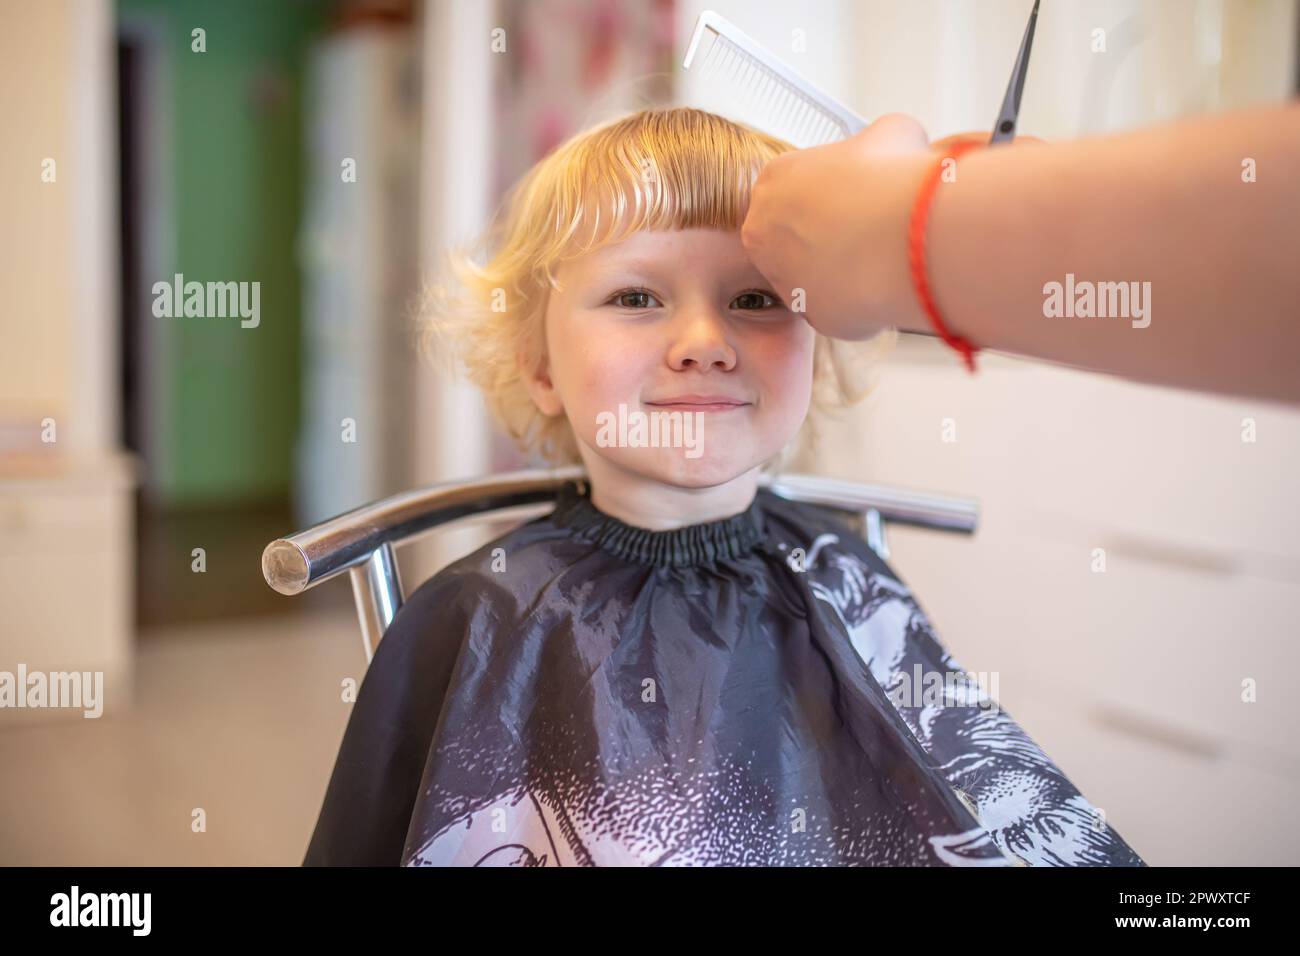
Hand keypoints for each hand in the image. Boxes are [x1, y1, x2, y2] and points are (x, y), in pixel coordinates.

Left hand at [741, 114, 1043, 340]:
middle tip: (866, 230)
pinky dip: (858, 299)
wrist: (909, 238)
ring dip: (839, 269)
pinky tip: (883, 282)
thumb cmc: (895, 182)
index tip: (854, 198)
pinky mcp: (808, 312)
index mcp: (775, 179)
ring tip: (880, 255)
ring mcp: (781, 276)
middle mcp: (765, 230)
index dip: (828, 196)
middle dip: (825, 236)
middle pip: (791, 236)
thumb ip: (875, 143)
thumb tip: (889, 149)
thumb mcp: (890, 134)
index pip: (791, 191)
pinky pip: (834, 307)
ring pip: (809, 275)